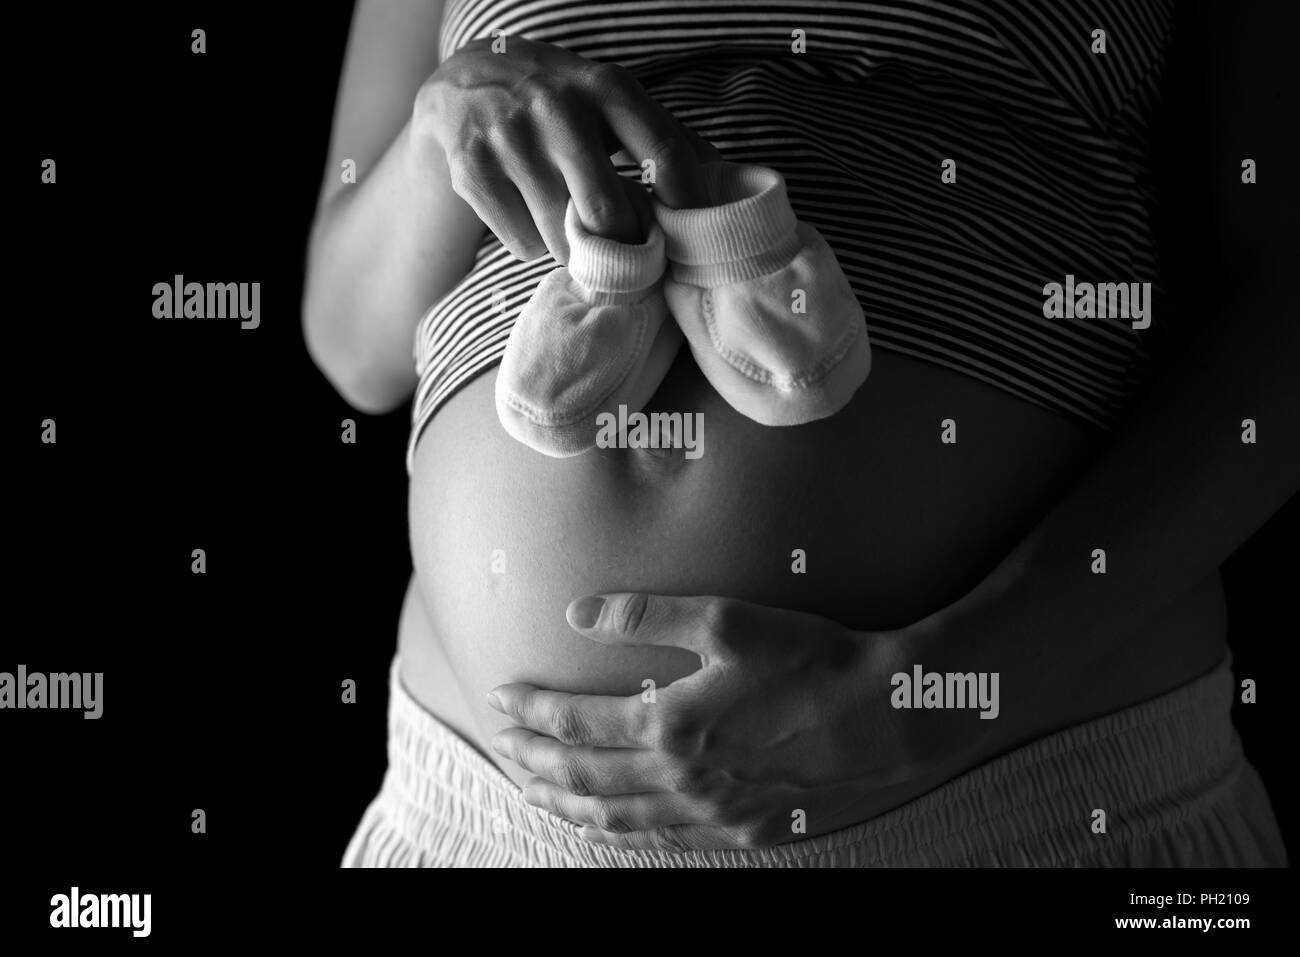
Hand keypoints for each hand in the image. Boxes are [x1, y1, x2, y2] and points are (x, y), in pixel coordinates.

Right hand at [413, 36, 719, 261]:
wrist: (463, 83)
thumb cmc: (558, 101)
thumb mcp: (610, 99)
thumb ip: (664, 137)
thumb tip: (724, 185)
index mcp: (605, 87)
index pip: (662, 150)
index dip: (683, 202)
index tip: (691, 238)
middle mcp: (557, 106)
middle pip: (606, 210)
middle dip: (620, 246)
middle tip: (626, 257)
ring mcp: (509, 136)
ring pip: (560, 235)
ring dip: (575, 251)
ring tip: (575, 236)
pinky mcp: (471, 167)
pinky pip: (521, 241)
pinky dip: (533, 245)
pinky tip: (532, 220)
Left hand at [487, 592, 988, 851]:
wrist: (887, 714)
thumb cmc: (809, 659)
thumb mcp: (726, 620)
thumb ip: (645, 616)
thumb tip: (578, 613)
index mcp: (670, 725)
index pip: (575, 722)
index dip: (532, 710)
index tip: (501, 696)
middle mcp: (680, 778)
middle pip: (583, 778)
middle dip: (533, 760)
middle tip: (501, 744)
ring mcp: (711, 812)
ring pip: (616, 819)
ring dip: (566, 806)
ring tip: (532, 793)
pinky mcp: (742, 830)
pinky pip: (663, 842)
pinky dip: (622, 835)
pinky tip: (610, 827)